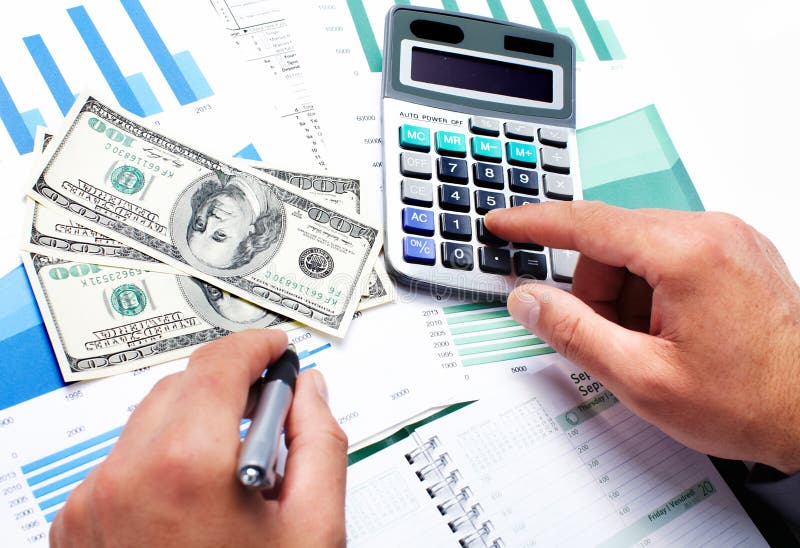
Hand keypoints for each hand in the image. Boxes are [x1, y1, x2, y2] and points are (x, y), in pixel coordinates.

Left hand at [49, 330, 347, 546]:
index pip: (219, 363)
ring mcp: (91, 505)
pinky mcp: (77, 526)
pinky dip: (162, 458)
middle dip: (228, 384)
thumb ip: (321, 442)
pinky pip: (124, 461)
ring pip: (149, 421)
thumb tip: (309, 392)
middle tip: (268, 408)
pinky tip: (196, 499)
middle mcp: (123, 479)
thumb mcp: (312, 530)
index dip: (255, 346)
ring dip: (195, 422)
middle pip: (182, 385)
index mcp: (184, 468)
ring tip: (235, 472)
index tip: (273, 347)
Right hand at [485, 202, 799, 473]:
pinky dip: (651, 289)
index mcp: (686, 253)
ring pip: (637, 249)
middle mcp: (710, 231)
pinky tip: (670, 330)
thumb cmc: (748, 401)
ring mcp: (727, 238)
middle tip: (611, 339)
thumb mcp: (642, 378)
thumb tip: (527, 300)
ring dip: (625, 293)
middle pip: (612, 241)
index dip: (535, 224)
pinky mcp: (734, 251)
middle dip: (595, 289)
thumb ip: (573, 332)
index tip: (503, 223)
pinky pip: (667, 255)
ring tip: (652, 342)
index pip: (588, 223)